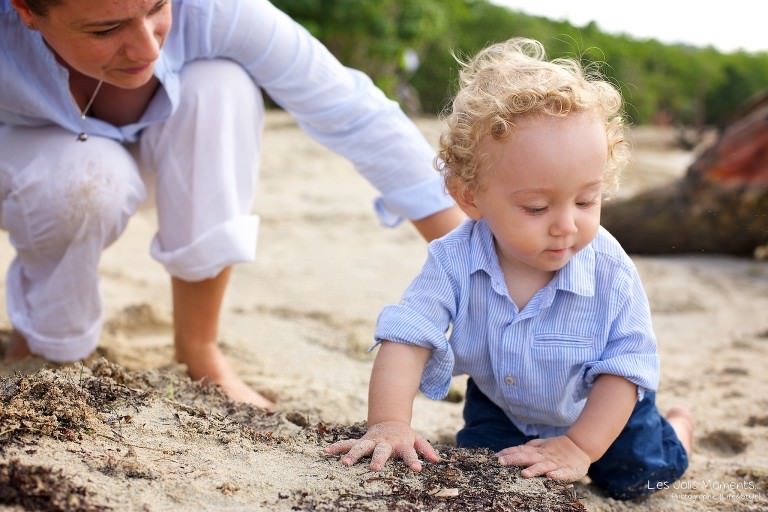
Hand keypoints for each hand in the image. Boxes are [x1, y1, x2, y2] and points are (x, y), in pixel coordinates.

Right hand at [324, 421, 439, 471]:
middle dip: (378, 459)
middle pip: (382, 451)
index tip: (417, 469)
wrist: (390, 421)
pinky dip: (338, 447)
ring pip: (361, 447)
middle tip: (374, 468)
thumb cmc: (404, 436)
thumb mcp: (417, 439)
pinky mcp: (361, 441)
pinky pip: (348, 444)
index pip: (409, 453)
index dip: (413, 461)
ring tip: (344, 463)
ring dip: (353, 454)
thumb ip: (426, 449)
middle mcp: (385, 443)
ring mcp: (372, 441)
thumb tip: (436, 460)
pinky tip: (326, 452)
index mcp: (401, 444)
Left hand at [496, 435, 590, 481]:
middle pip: (527, 457)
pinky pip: (563, 474)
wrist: (580, 447)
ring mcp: (556, 464)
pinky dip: (557, 475)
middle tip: (501, 462)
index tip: (495, 457)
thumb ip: (528, 448)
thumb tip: (511, 450)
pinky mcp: (568, 470)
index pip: (520, 451)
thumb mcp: (541, 446)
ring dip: (534, 470)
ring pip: (543, 466)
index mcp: (537, 451)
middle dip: (514, 460)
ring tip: (524, 474)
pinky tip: (550, 477)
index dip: (508, 453)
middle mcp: (544, 456)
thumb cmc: (557, 449)